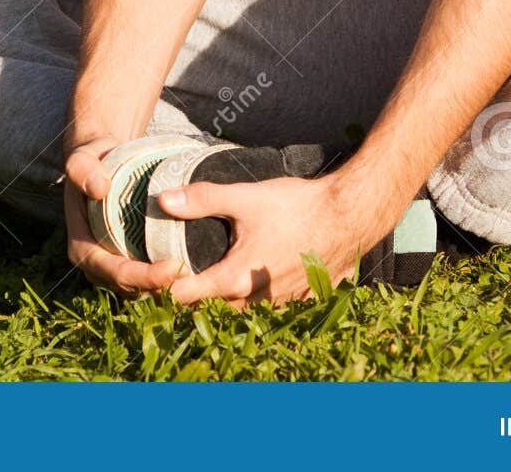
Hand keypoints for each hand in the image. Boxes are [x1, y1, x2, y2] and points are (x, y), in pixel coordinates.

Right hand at [63, 137, 184, 298]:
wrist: (101, 161)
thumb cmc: (93, 160)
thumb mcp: (82, 158)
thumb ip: (82, 169)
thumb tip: (100, 188)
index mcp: (82, 249)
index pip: (116, 273)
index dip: (145, 276)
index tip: (175, 266)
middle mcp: (97, 265)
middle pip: (132, 288)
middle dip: (163, 287)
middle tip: (196, 277)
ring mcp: (113, 266)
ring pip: (142, 290)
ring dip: (169, 288)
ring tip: (201, 280)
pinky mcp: (129, 260)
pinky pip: (148, 279)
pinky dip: (168, 280)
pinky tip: (195, 273)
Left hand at [157, 172, 388, 307]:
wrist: (350, 215)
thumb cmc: (299, 207)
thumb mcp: (246, 198)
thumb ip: (203, 199)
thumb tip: (164, 200)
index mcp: (235, 278)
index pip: (184, 296)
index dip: (165, 286)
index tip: (160, 271)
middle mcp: (255, 300)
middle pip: (209, 310)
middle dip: (192, 297)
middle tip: (179, 276)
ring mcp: (278, 304)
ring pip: (238, 312)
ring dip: (223, 301)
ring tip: (213, 279)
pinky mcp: (298, 300)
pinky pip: (266, 309)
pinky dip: (253, 299)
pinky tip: (254, 279)